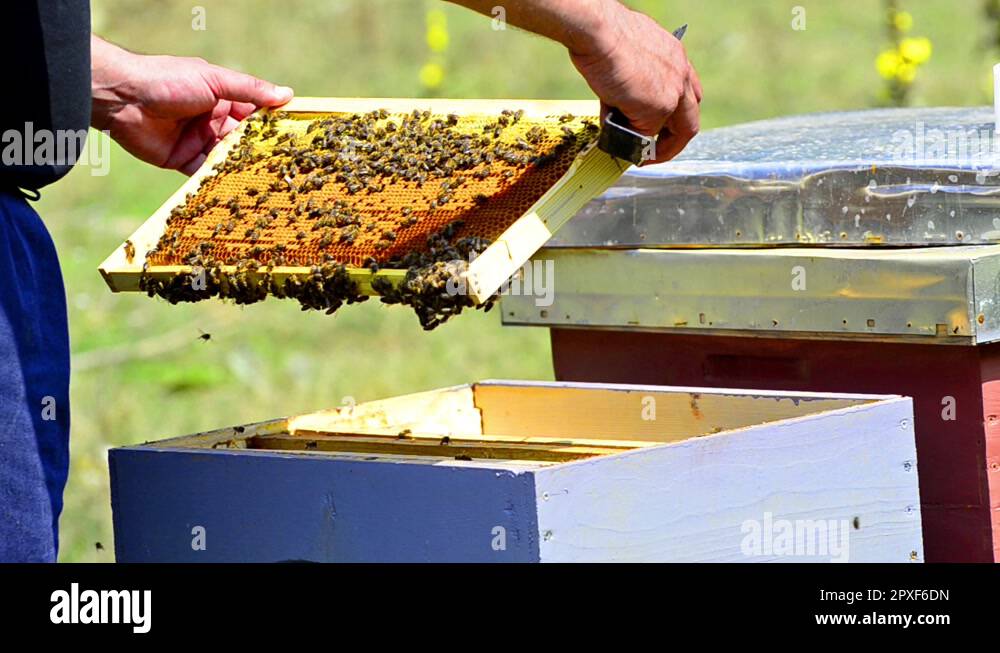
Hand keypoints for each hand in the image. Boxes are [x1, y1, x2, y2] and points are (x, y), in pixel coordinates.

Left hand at [91, 37, 292, 174]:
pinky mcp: (183, 161)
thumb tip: (287, 94)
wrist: (121, 98)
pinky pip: (206, 174)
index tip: (297, 138)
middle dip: (261, 152)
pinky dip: (219, 180)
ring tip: (267, 182)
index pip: (255, 114)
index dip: (274, 125)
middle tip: (287, 167)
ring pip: (228, 159)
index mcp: (222, 99)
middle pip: (244, 140)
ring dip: (243, 168)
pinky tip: (237, 189)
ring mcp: (199, 142)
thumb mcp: (214, 80)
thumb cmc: (167, 80)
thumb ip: (250, 90)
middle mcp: (213, 121)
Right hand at [569, 5, 701, 163]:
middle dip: (674, 141)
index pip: (688, 93)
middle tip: (655, 151)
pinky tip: (620, 140)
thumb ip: (634, 81)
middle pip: (690, 119)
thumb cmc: (603, 36)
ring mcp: (673, 92)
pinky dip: (634, 141)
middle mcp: (680, 73)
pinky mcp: (659, 108)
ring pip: (675, 131)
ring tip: (641, 156)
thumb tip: (621, 103)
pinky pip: (648, 135)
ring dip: (659, 148)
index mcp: (675, 56)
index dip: (677, 115)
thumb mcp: (627, 56)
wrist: (599, 33)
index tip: (662, 126)